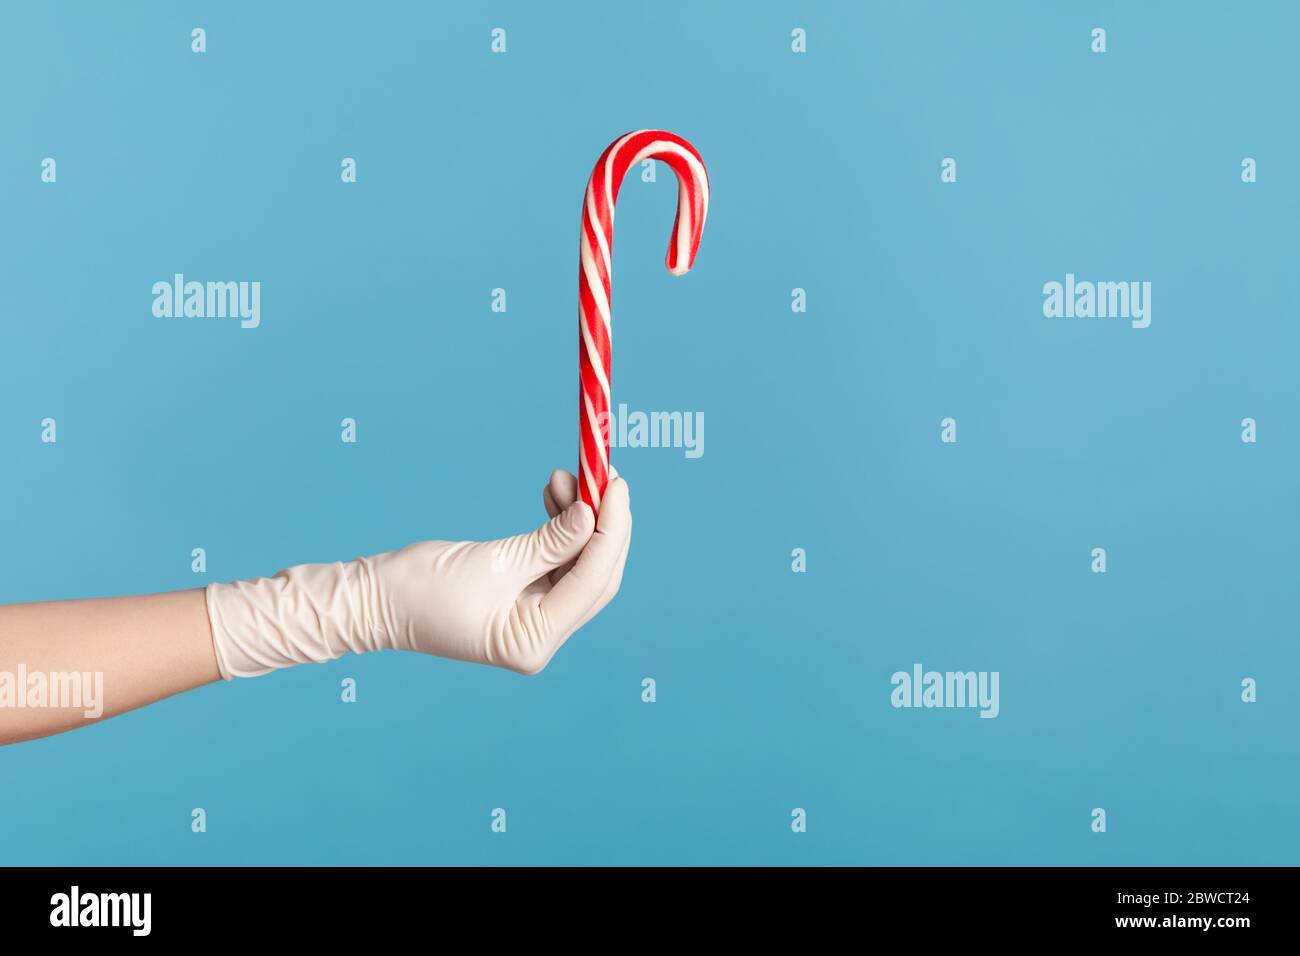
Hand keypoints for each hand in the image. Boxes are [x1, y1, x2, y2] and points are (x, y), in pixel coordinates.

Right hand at [205, 470, 632, 677]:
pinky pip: (557, 563)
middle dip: (604, 524)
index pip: (593, 579)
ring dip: (581, 520)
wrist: (374, 601)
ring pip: (580, 566)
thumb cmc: (421, 587)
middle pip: (596, 576)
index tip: (614, 482)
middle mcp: (542, 638)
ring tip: (570, 475)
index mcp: (535, 640)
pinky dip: (560, 529)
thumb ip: (548, 541)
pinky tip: (556, 495)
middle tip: (604, 474)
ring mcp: (534, 623)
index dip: (611, 528)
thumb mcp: (493, 560)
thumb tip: (593, 515)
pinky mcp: (524, 603)